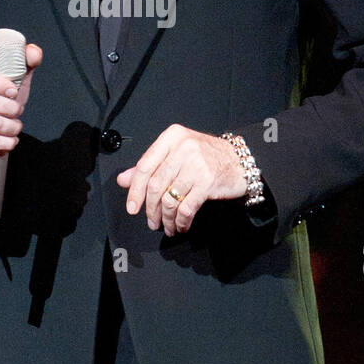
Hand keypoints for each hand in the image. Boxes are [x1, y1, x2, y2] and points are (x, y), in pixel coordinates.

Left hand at [116, 124, 245, 235]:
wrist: (240, 161)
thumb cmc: (206, 157)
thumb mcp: (176, 153)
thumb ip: (150, 166)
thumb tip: (123, 180)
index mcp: (172, 137)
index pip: (145, 166)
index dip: (135, 190)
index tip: (132, 207)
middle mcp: (183, 148)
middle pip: (156, 185)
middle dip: (150, 209)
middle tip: (150, 221)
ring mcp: (196, 164)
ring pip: (170, 199)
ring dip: (166, 218)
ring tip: (166, 226)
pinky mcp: (207, 182)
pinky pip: (186, 208)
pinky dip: (181, 221)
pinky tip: (180, 226)